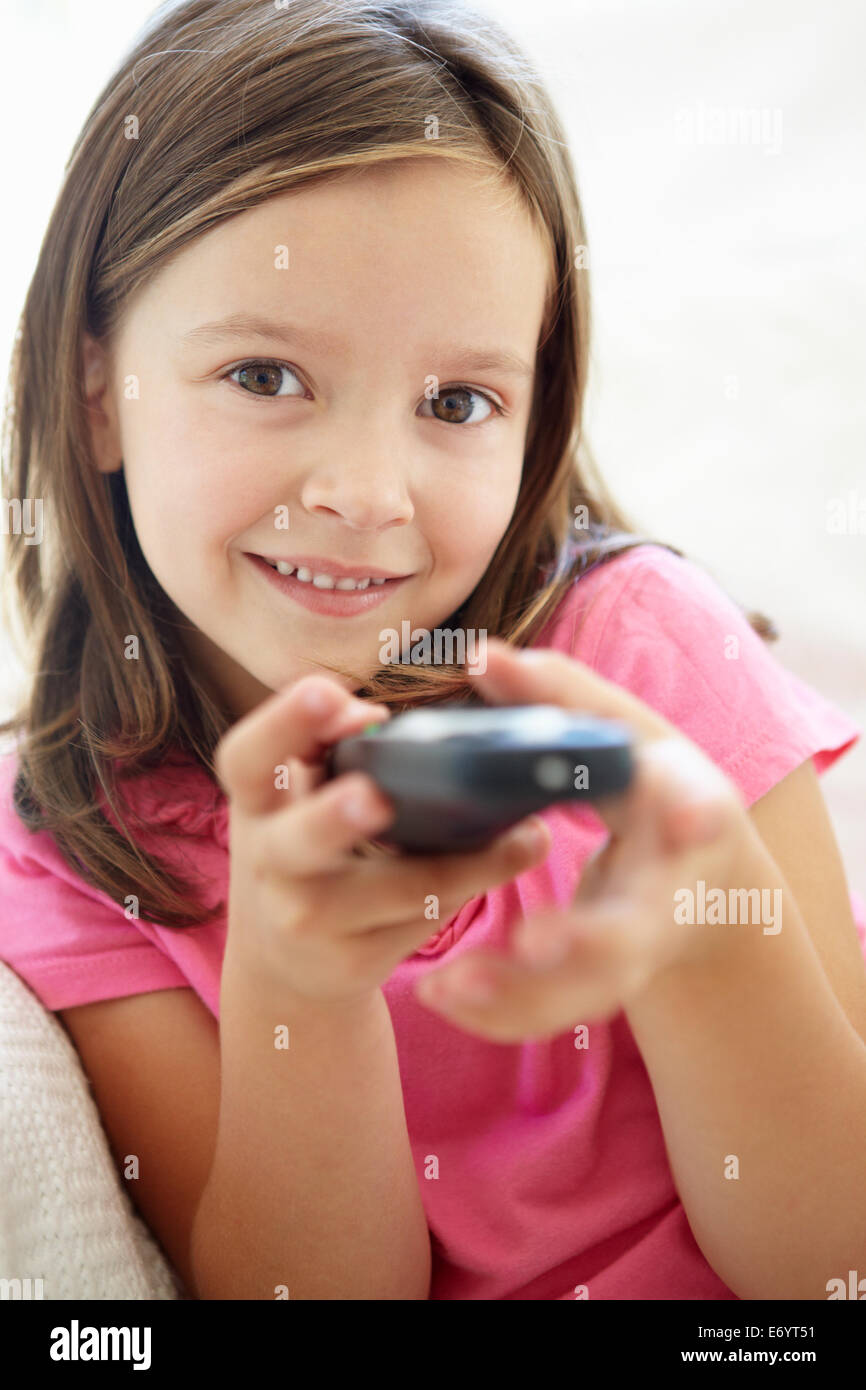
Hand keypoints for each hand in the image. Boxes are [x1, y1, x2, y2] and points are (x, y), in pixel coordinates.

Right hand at [213, 672, 551, 1005]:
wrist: (286, 963)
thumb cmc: (305, 848)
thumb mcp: (300, 795)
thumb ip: (329, 746)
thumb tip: (374, 719)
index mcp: (258, 804)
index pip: (247, 758)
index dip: (283, 723)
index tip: (328, 691)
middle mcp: (271, 864)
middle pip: (296, 841)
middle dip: (333, 819)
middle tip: (376, 798)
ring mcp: (310, 920)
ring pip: (394, 889)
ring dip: (463, 861)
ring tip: (524, 834)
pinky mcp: (355, 960)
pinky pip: (425, 917)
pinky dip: (473, 883)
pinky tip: (515, 856)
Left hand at [414, 638, 757, 1041]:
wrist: (700, 882)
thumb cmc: (652, 787)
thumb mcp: (626, 732)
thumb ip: (559, 694)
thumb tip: (479, 655)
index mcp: (691, 813)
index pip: (703, 815)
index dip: (698, 817)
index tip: (695, 815)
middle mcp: (669, 895)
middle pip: (634, 932)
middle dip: (585, 943)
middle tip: (533, 943)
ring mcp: (637, 952)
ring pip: (585, 992)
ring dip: (518, 996)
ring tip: (446, 988)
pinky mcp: (602, 985)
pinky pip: (552, 1012)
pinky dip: (498, 1013)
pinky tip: (441, 996)